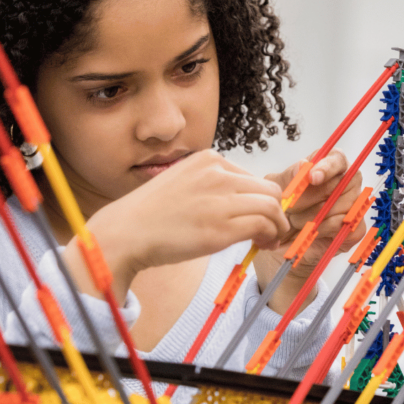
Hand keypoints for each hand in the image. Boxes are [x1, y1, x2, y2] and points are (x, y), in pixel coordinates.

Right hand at [74, 150, 289, 299]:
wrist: (125, 233)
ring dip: (277, 225)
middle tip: (272, 230)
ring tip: (270, 239)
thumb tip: (241, 201)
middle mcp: (217, 173)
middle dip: (276, 211)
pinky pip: (263, 224)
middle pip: (269, 189)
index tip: (261, 216)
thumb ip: (212, 185)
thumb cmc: (151, 215)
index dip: (262, 199)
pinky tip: (263, 244)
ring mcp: (220, 199)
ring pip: (271, 206)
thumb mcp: (184, 182)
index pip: (253, 177)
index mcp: (208, 159)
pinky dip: (270, 234)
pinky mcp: (222, 226)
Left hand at [254, 149, 365, 311]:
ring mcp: (353, 206)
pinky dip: (325, 229)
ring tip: (299, 222)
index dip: (327, 166)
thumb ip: (288, 177)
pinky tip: (312, 232)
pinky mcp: (356, 228)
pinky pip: (345, 224)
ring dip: (315, 215)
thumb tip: (304, 165)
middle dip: (312, 197)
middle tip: (292, 208)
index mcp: (327, 169)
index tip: (312, 177)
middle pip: (341, 182)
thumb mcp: (276, 192)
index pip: (337, 158)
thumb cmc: (282, 215)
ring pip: (342, 204)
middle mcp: (344, 185)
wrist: (280, 249)